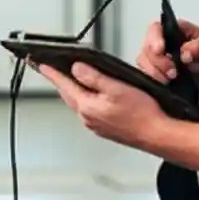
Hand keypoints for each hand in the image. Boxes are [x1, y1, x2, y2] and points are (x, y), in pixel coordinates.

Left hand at [33, 60, 169, 149]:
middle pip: (68, 94)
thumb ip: (94, 77)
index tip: (41, 64)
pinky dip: (85, 99)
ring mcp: (95, 124)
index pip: (64, 85)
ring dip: (72, 90)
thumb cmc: (142, 114)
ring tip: (69, 79)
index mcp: (88, 106)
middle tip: (50, 70)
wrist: (157, 135)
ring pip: (78, 103)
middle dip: (59, 81)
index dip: (52, 73)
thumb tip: (76, 68)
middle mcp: (88, 117)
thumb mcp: (117, 87)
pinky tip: (91, 96)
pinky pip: (89, 110)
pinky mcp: (104, 128)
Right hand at [135, 18, 198, 91]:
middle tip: (172, 72)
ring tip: (170, 80)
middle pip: (147, 47)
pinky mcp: (151, 74)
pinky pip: (144, 76)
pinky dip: (153, 81)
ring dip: (156, 73)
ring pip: (143, 63)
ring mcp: (153, 59)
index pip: (156, 28)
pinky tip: (164, 84)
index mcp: (173, 31)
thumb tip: (186, 52)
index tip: (160, 50)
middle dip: (158, 61)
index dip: (155, 38)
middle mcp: (159, 43)